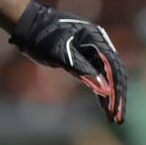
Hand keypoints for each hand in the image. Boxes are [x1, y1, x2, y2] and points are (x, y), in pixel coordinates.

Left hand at [10, 2, 126, 123]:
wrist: (28, 25)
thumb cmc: (42, 36)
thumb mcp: (59, 53)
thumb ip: (81, 69)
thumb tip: (104, 88)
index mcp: (95, 37)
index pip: (113, 67)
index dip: (116, 90)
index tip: (115, 109)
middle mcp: (98, 43)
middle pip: (114, 73)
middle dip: (117, 97)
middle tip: (118, 119)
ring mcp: (92, 50)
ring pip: (107, 76)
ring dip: (110, 97)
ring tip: (113, 118)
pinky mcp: (84, 57)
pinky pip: (97, 76)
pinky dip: (100, 91)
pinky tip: (103, 105)